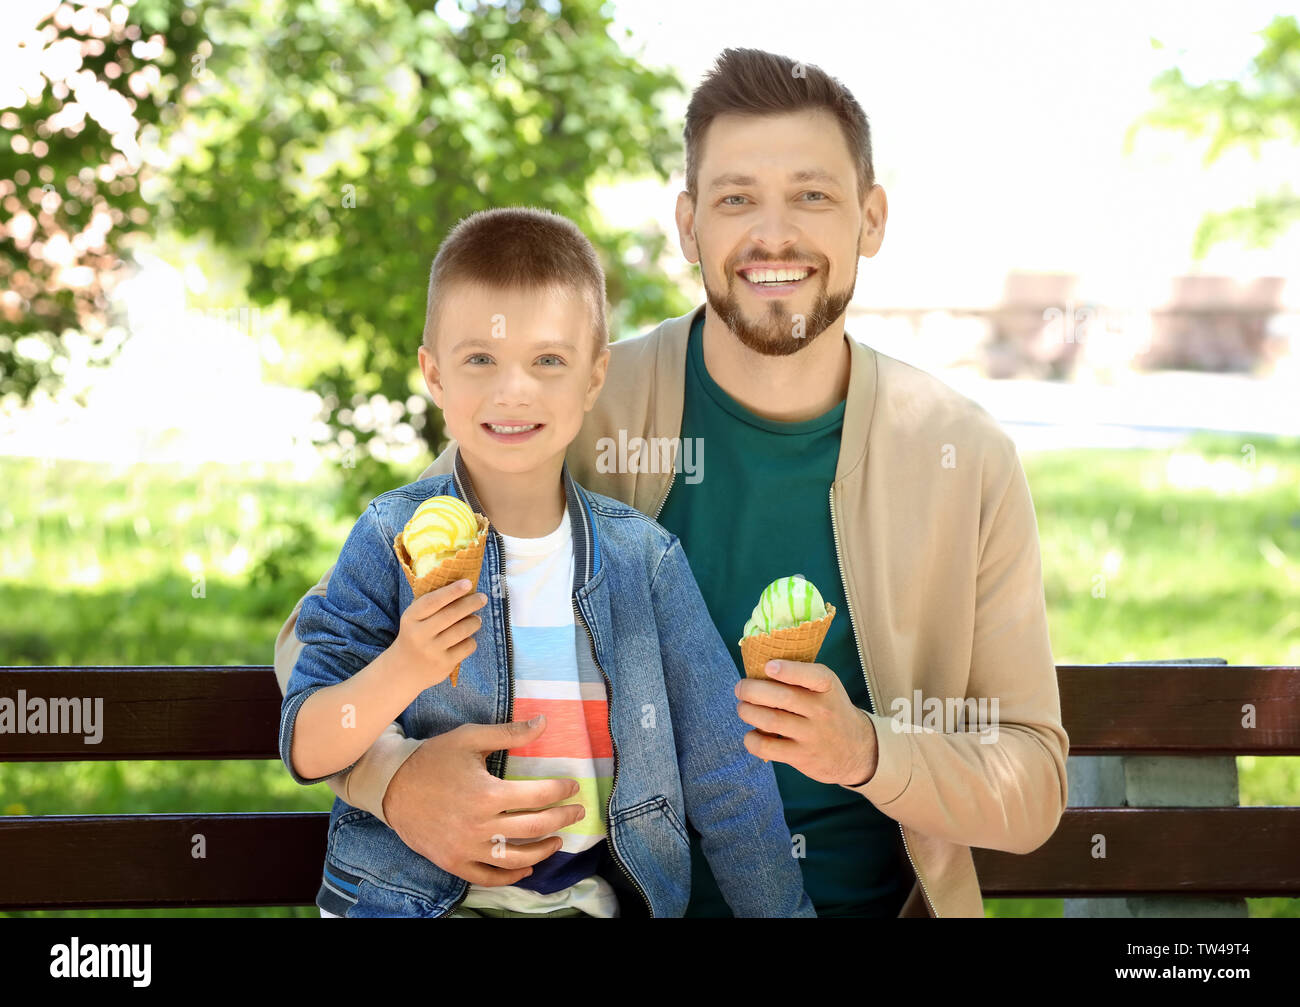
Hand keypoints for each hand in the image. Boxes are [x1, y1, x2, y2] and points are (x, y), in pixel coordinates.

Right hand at [381, 716, 586, 885]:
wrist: (391, 785)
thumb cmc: (433, 758)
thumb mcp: (470, 738)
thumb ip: (510, 733)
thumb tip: (545, 722)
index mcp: (488, 793)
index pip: (538, 796)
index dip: (561, 791)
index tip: (574, 787)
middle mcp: (480, 825)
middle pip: (534, 827)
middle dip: (562, 819)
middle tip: (577, 812)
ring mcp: (466, 848)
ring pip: (515, 858)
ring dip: (543, 851)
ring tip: (559, 841)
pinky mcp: (453, 861)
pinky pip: (488, 877)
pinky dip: (510, 876)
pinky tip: (527, 868)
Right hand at [389, 579, 486, 689]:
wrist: (404, 670)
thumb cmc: (416, 635)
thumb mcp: (415, 619)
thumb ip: (432, 604)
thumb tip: (463, 585)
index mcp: (411, 618)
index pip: (432, 601)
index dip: (452, 591)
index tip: (468, 583)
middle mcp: (419, 634)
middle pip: (451, 614)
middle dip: (470, 603)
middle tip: (482, 598)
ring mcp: (432, 651)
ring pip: (462, 630)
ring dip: (474, 622)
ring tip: (476, 619)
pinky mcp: (444, 664)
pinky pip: (467, 646)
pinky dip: (471, 640)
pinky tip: (467, 638)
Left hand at [734, 660, 877, 786]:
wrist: (856, 750)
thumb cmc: (831, 710)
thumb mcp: (827, 689)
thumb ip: (800, 678)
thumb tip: (756, 669)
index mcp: (827, 687)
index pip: (811, 676)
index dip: (788, 671)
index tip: (768, 666)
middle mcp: (822, 711)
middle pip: (782, 698)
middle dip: (751, 690)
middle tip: (740, 688)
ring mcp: (812, 735)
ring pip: (770, 720)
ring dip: (747, 711)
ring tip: (743, 708)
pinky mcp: (801, 757)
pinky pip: (767, 747)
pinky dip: (751, 739)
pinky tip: (752, 733)